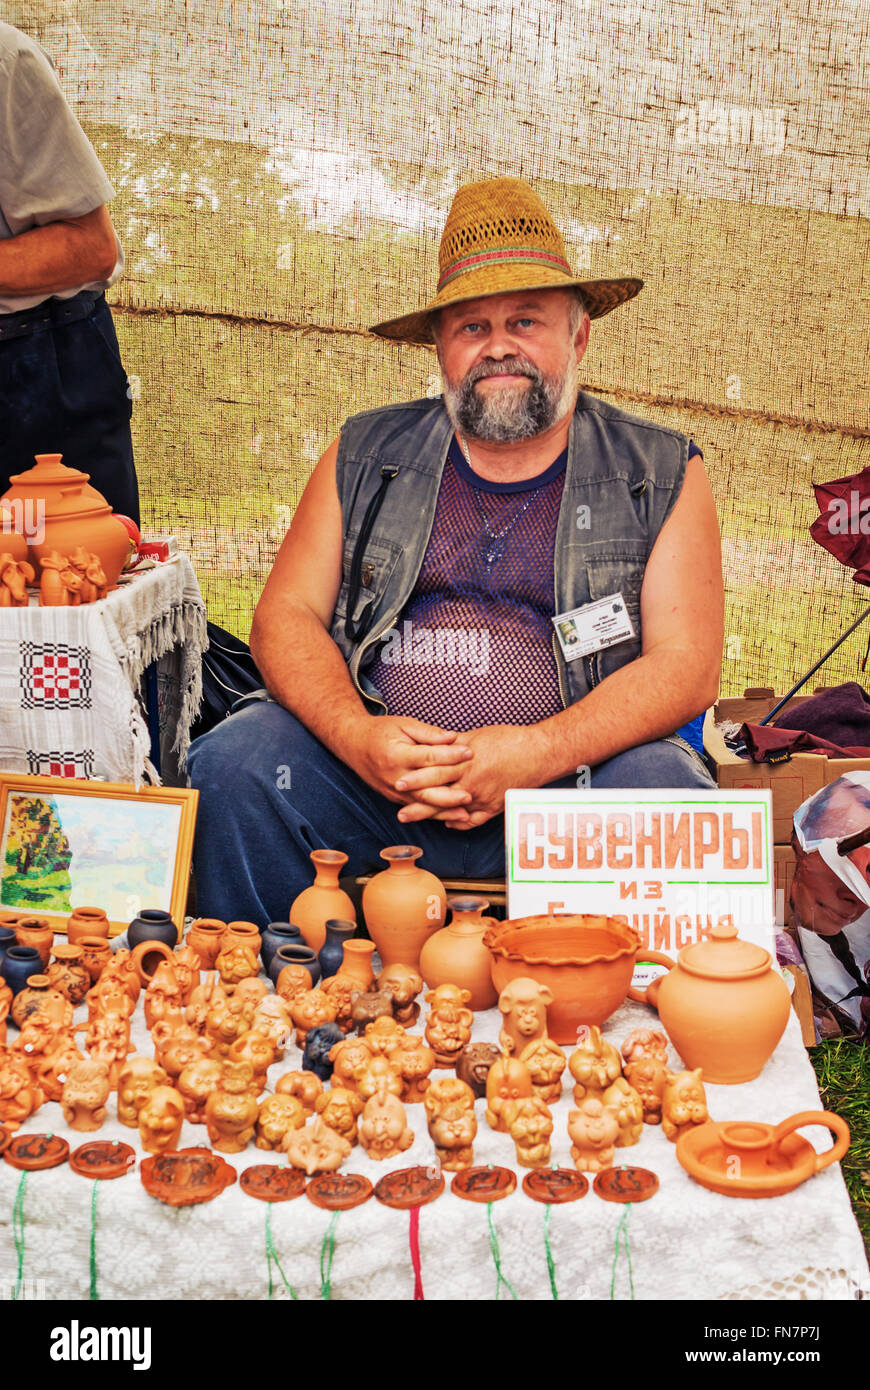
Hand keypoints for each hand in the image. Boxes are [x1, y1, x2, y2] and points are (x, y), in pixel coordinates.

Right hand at [344, 714, 473, 810]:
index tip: (469, 752)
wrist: (354, 744)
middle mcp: (394, 776)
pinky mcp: (394, 797)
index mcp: (396, 755)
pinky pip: (416, 808)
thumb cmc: (381, 731)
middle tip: (471, 793)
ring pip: (422, 803)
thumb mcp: (404, 724)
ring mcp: (393, 790)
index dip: (450, 755)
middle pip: (426, 788)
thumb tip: (453, 738)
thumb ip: (429, 733)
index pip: (428, 758)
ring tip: (466, 813)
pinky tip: (450, 816)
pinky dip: (433, 813)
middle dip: (450, 792)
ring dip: (444, 810)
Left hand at [396, 724, 541, 827]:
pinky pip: (474, 820)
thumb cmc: (509, 739)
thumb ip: (454, 744)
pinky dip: (459, 823)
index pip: (435, 771)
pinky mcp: (495, 806)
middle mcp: (472, 782)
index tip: (397, 783)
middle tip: (399, 812)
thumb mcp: (478, 736)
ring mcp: (483, 797)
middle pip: (439, 794)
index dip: (416, 778)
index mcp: (466, 762)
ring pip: (452, 811)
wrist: (539, 753)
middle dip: (417, 804)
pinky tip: (447, 823)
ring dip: (432, 816)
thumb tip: (434, 744)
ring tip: (414, 819)